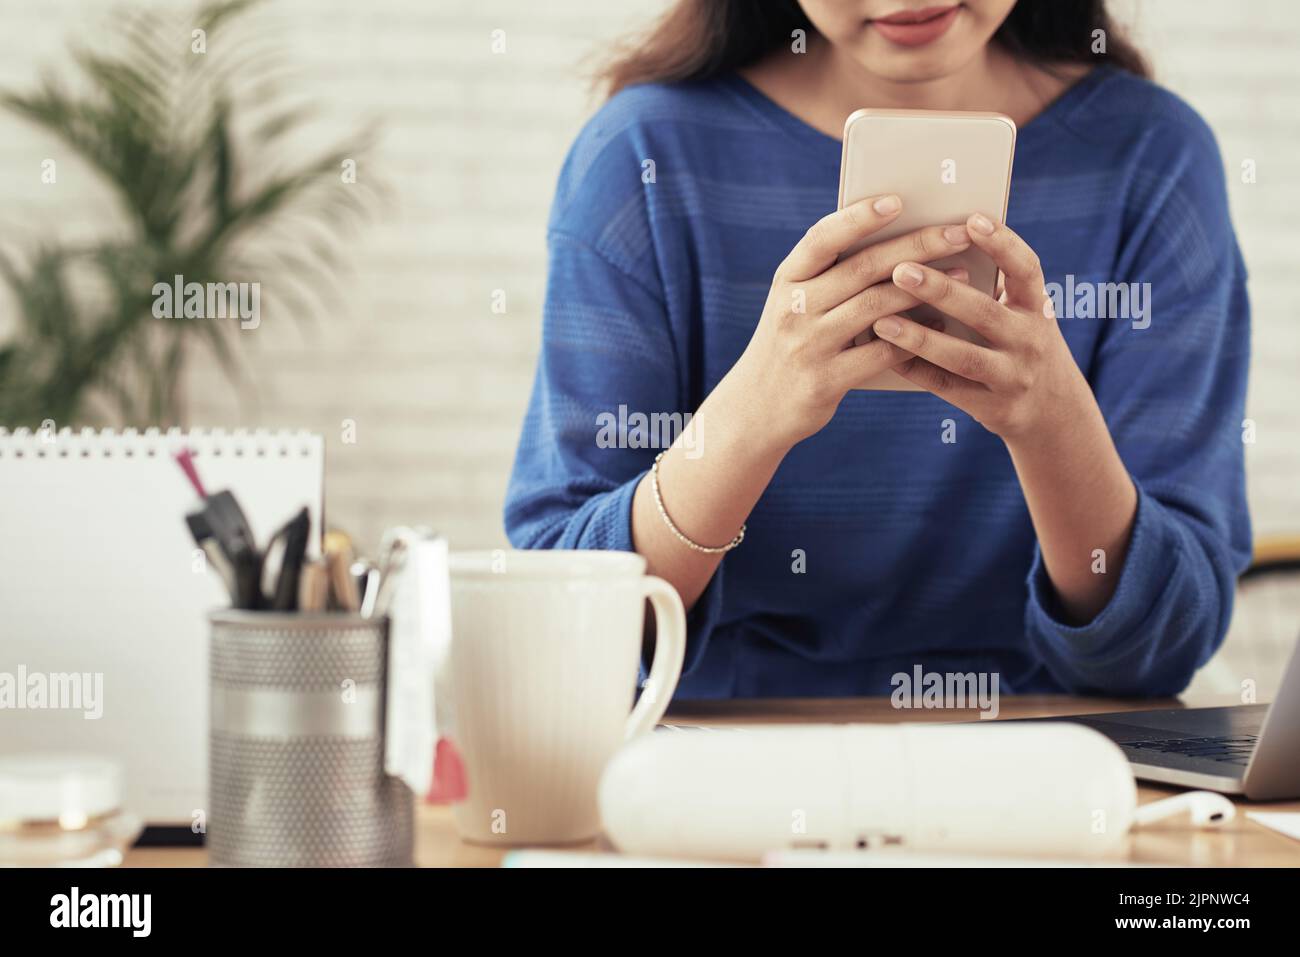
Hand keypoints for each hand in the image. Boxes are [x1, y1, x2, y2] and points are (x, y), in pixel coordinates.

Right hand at [732, 194, 974, 449]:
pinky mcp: (825, 381)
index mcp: (787, 280)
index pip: (822, 238)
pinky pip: (881, 353)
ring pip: (876, 307)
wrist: (756, 409)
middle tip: (958, 231)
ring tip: (962, 275)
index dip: (859, 218)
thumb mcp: (793, 305)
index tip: (898, 200)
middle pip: (863, 268)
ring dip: (925, 288)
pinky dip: (916, 337)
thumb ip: (829, 278)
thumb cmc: (789, 346)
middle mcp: (794, 308)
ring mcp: (809, 345)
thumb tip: (896, 242)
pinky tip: (942, 325)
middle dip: (916, 245)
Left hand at [871, 212, 1095, 445]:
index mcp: (1037, 307)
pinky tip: (886, 355)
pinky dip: (916, 370)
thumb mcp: (1023, 314)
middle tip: (900, 270)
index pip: (1026, 269)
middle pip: (984, 313)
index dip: (1003, 244)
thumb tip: (935, 243)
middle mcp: (1030, 341)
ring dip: (920, 338)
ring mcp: (1013, 377)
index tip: (972, 220)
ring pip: (963, 357)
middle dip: (942, 291)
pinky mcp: (993, 407)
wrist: (1052, 411)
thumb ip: (991, 287)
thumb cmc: (1020, 344)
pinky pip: (948, 388)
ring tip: (882, 321)